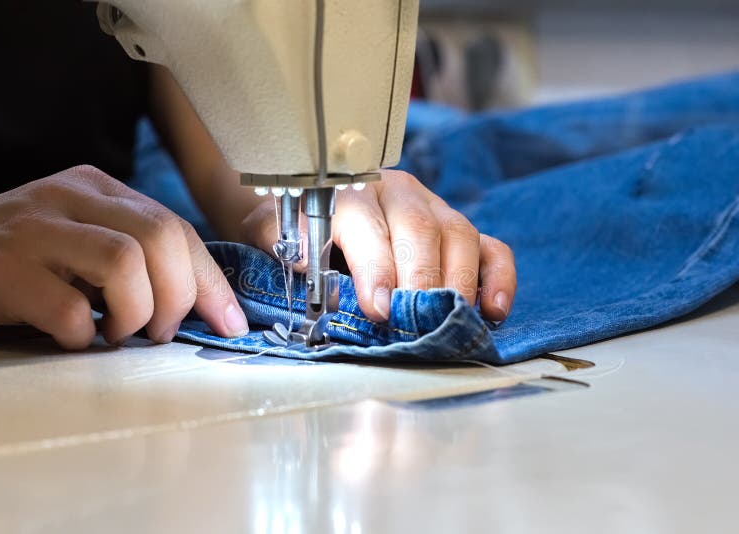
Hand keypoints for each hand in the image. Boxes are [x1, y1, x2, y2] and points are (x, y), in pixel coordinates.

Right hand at [0, 165, 247, 348]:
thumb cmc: (12, 263)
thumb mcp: (76, 241)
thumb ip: (131, 256)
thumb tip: (200, 302)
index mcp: (94, 189)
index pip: (175, 227)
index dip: (212, 280)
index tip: (231, 322)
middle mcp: (68, 199)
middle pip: (161, 237)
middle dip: (180, 296)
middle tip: (160, 332)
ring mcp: (32, 231)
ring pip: (125, 262)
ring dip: (137, 313)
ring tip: (116, 335)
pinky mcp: (0, 270)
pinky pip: (69, 307)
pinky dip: (83, 335)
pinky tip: (73, 340)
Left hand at [242, 170, 516, 322]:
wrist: (311, 204)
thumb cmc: (293, 225)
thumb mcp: (270, 228)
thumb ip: (280, 239)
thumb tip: (297, 259)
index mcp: (349, 191)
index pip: (368, 224)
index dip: (375, 266)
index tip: (378, 307)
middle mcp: (396, 192)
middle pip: (420, 228)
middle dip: (420, 279)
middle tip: (415, 323)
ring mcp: (433, 207)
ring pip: (459, 234)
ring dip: (458, 282)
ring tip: (450, 322)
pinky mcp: (457, 228)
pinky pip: (490, 246)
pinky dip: (497, 277)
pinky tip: (493, 310)